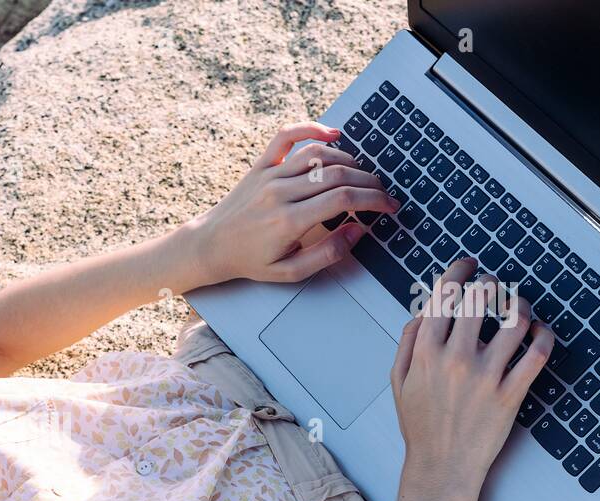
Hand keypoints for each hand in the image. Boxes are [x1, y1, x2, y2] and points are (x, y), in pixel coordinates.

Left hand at [183, 122, 397, 286]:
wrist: (210, 246)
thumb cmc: (249, 261)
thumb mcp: (290, 271)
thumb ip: (327, 254)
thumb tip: (358, 230)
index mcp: (289, 221)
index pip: (344, 200)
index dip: (374, 201)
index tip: (390, 206)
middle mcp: (280, 192)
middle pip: (338, 175)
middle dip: (369, 183)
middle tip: (382, 193)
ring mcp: (270, 175)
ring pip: (319, 156)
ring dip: (349, 161)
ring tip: (362, 176)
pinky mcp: (261, 165)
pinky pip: (287, 136)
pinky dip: (311, 129)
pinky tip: (332, 134)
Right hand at [390, 258, 554, 499]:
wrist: (441, 466)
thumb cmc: (420, 427)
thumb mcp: (398, 383)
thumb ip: (407, 344)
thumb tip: (421, 313)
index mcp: (426, 353)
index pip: (444, 295)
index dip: (459, 270)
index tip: (468, 265)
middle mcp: (456, 359)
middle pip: (480, 298)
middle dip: (490, 282)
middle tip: (493, 285)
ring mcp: (486, 376)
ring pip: (514, 320)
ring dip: (520, 303)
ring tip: (518, 305)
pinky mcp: (511, 393)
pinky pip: (537, 353)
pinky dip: (544, 334)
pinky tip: (539, 331)